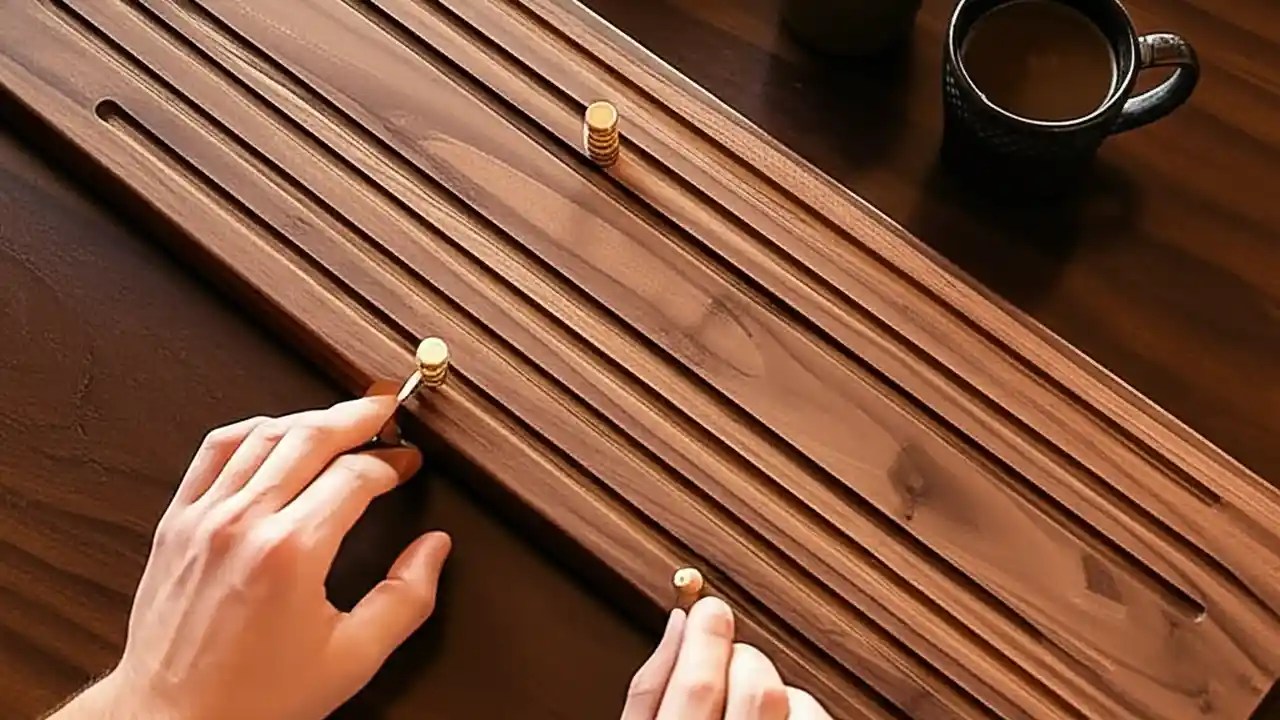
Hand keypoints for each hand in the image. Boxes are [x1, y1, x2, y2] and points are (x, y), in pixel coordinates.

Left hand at [51, 396, 450, 719]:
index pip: (356, 476)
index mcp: (291, 553)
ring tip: (340, 418)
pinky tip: (274, 431)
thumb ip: (405, 598)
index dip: (391, 462)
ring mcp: (203, 518)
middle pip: (311, 436)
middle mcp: (243, 524)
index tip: (407, 463)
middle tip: (387, 410)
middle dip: (358, 416)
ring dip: (309, 417)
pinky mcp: (175, 523)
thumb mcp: (352, 659)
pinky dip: (251, 430)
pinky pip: (214, 451)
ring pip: (264, 434)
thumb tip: (434, 550)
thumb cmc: (255, 700)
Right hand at [621, 597, 832, 718]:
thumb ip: (649, 689)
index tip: (709, 609)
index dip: (706, 638)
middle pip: (757, 689)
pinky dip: (802, 710)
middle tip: (729, 659)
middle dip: (744, 658)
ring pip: (797, 703)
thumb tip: (679, 623)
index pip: (698, 686)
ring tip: (749, 708)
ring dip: (776, 691)